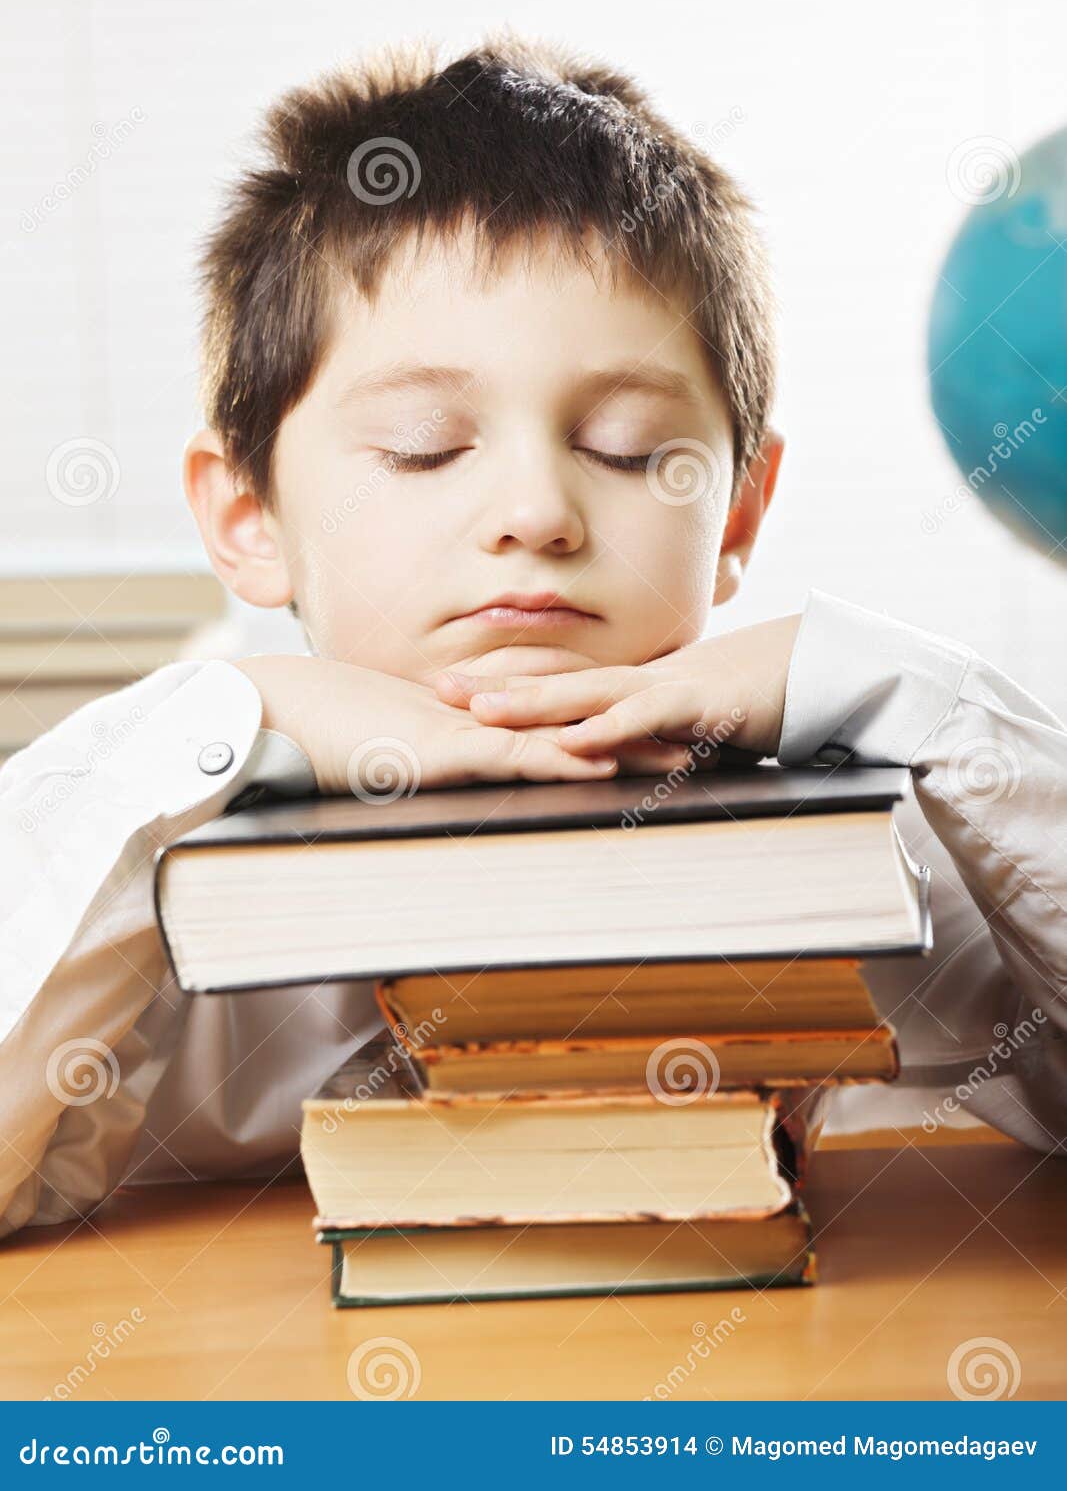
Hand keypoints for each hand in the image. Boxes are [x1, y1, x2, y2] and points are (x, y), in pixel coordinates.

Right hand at [234, 654, 692, 795]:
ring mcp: (459, 736)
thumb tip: (444, 776)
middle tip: (705, 738)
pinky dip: (556, 757)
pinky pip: (508, 755)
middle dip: (640, 734)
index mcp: (467, 730)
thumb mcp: (380, 756)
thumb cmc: (307, 737)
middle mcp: (475, 728)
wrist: (259, 716)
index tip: (660, 733)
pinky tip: (599, 759)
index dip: (608, 729)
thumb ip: (421, 760)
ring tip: (683, 750)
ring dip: (622, 746)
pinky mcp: (436, 750)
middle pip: (573, 728)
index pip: (551, 728)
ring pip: (558, 738)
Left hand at [432, 615, 803, 760]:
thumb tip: (610, 758)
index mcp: (633, 684)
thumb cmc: (753, 698)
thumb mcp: (687, 722)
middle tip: (439, 691)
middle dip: (497, 686)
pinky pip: (648, 716)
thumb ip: (647, 736)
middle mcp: (640, 680)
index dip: (505, 682)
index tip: (450, 688)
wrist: (818, 671)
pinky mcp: (700, 705)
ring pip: (590, 694)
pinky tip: (577, 738)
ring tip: (485, 712)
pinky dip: (611, 728)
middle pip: (556, 681)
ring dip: (536, 703)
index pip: (558, 680)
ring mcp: (667, 688)